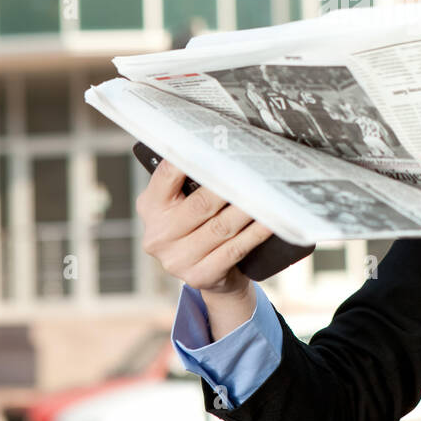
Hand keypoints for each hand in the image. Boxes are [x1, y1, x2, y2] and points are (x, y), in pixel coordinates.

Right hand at [137, 159, 273, 297]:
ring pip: (221, 227)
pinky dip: (254, 234)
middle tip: (254, 170)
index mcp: (151, 206)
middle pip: (201, 203)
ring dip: (248, 209)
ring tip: (267, 194)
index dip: (190, 159)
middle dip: (231, 186)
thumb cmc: (197, 227)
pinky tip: (269, 222)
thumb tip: (222, 149)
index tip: (215, 145)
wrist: (210, 275)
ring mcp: (177, 259)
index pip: (167, 175)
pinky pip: (234, 249)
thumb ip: (191, 180)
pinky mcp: (199, 276)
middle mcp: (158, 234)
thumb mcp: (182, 203)